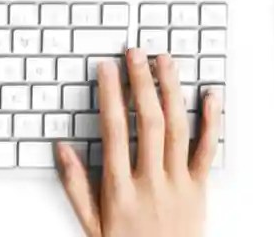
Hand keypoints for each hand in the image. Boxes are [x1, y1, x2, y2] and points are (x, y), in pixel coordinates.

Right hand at [57, 49, 221, 236]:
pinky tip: (209, 96)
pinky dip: (211, 121)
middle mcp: (150, 183)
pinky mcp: (199, 189)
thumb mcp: (91, 225)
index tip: (106, 69)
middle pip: (147, 122)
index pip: (113, 131)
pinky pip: (208, 150)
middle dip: (141, 82)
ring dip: (171, 90)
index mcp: (120, 190)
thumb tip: (62, 150)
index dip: (109, 95)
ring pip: (176, 128)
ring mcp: (178, 184)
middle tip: (135, 53)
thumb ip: (76, 186)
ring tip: (165, 61)